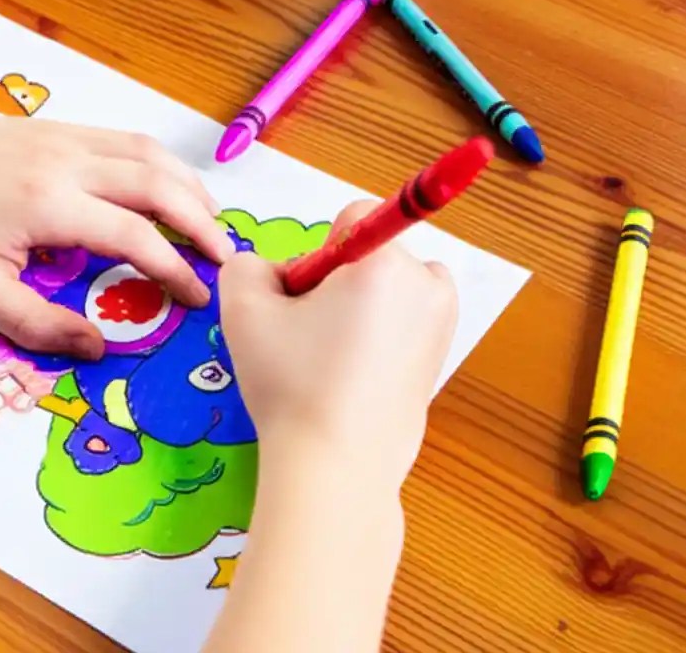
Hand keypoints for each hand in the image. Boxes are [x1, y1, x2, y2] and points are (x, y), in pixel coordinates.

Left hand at [0, 114, 235, 358]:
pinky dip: (160, 164)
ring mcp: (64, 137)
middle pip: (158, 185)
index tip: (197, 299)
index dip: (175, 270)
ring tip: (210, 222)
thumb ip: (39, 324)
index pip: (135, 236)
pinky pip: (125, 139)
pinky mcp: (57, 127)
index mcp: (48, 205)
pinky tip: (168, 188)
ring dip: (189, 187)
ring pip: (149, 153)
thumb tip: (97, 348)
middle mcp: (66, 162)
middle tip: (226, 259)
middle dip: (202, 222)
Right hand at [219, 201, 456, 491]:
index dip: (316, 256)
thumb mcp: (243, 310)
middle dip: (339, 282)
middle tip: (308, 336)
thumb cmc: (292, 384)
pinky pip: (406, 322)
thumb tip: (273, 272)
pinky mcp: (442, 358)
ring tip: (330, 358)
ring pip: (392, 288)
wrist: (336, 466)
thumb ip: (246, 265)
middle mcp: (427, 285)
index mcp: (386, 262)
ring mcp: (442, 324)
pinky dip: (381, 334)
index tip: (302, 301)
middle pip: (373, 254)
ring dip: (362, 306)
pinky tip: (352, 374)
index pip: (351, 219)